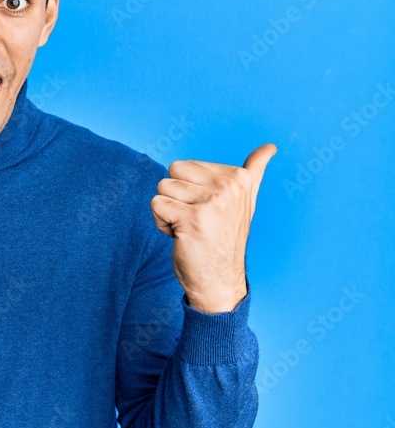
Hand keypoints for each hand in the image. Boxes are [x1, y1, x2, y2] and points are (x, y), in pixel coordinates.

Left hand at [150, 143, 276, 312]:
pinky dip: (161, 223)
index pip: (186, 165)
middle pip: (172, 172)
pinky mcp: (193, 218)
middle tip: (195, 219)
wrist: (219, 281)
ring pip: (163, 188)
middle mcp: (229, 187)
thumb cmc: (224, 238)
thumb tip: (270, 146)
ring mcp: (212, 202)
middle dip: (175, 196)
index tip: (207, 210)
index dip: (188, 189)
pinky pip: (157, 205)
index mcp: (240, 178)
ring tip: (189, 228)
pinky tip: (181, 236)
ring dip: (168, 211)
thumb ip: (253, 172)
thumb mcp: (244, 201)